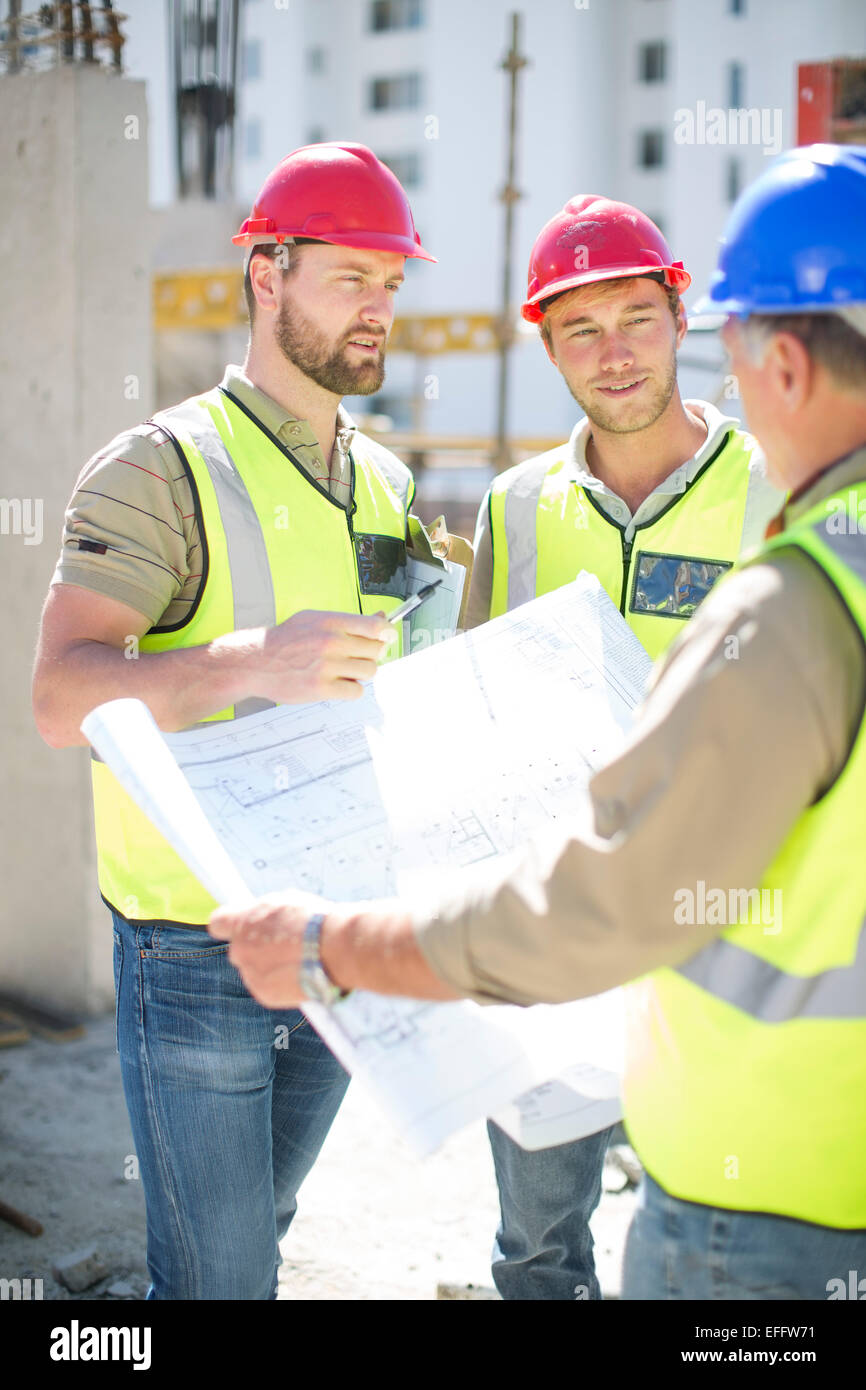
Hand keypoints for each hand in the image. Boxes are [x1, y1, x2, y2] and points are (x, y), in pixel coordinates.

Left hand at [209, 891, 330, 1007]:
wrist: (335, 949)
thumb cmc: (314, 920)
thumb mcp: (285, 902)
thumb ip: (264, 912)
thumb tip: (260, 917)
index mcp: (241, 923)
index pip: (218, 923)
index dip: (230, 924)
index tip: (242, 925)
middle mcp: (240, 950)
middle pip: (238, 949)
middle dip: (255, 947)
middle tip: (282, 943)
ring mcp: (251, 975)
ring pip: (253, 969)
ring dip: (268, 965)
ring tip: (298, 959)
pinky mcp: (264, 994)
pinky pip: (265, 986)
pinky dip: (278, 982)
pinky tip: (299, 973)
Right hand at [226, 609, 392, 704]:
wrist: (256, 662)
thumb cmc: (286, 640)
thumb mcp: (314, 619)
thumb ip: (348, 620)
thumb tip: (382, 618)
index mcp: (330, 622)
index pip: (375, 626)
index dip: (387, 633)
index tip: (387, 637)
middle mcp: (330, 642)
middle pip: (375, 650)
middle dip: (371, 655)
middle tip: (358, 657)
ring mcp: (326, 666)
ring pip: (369, 671)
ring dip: (361, 673)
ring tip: (345, 670)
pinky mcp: (321, 688)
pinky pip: (356, 691)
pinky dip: (351, 689)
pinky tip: (338, 683)